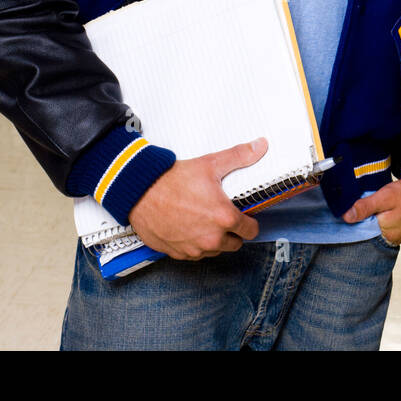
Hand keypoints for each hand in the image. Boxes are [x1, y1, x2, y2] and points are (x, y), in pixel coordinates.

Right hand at [128, 138, 267, 259]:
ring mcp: (193, 249)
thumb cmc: (173, 179)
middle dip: (233, 232)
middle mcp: (211, 238)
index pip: (251, 231)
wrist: (140, 191)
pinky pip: (194, 254)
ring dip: (214, 240)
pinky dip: (194, 245)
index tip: (245, 216)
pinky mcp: (177, 253)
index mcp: (224, 218)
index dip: (250, 222)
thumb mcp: (210, 164)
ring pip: (214, 250)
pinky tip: (189, 228)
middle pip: (235, 244)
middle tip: (224, 217)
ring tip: (206, 222)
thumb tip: (260, 146)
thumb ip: (240, 156)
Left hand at [342, 179, 400, 243]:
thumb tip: (346, 216)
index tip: (355, 203)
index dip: (356, 213)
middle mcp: (390, 238)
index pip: (359, 225)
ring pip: (380, 226)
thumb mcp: (388, 195)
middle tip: (374, 199)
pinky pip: (391, 227)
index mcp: (383, 231)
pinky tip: (394, 209)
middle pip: (369, 226)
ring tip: (386, 204)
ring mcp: (399, 237)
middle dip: (368, 215)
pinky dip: (389, 218)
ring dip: (379, 216)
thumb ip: (366, 206)